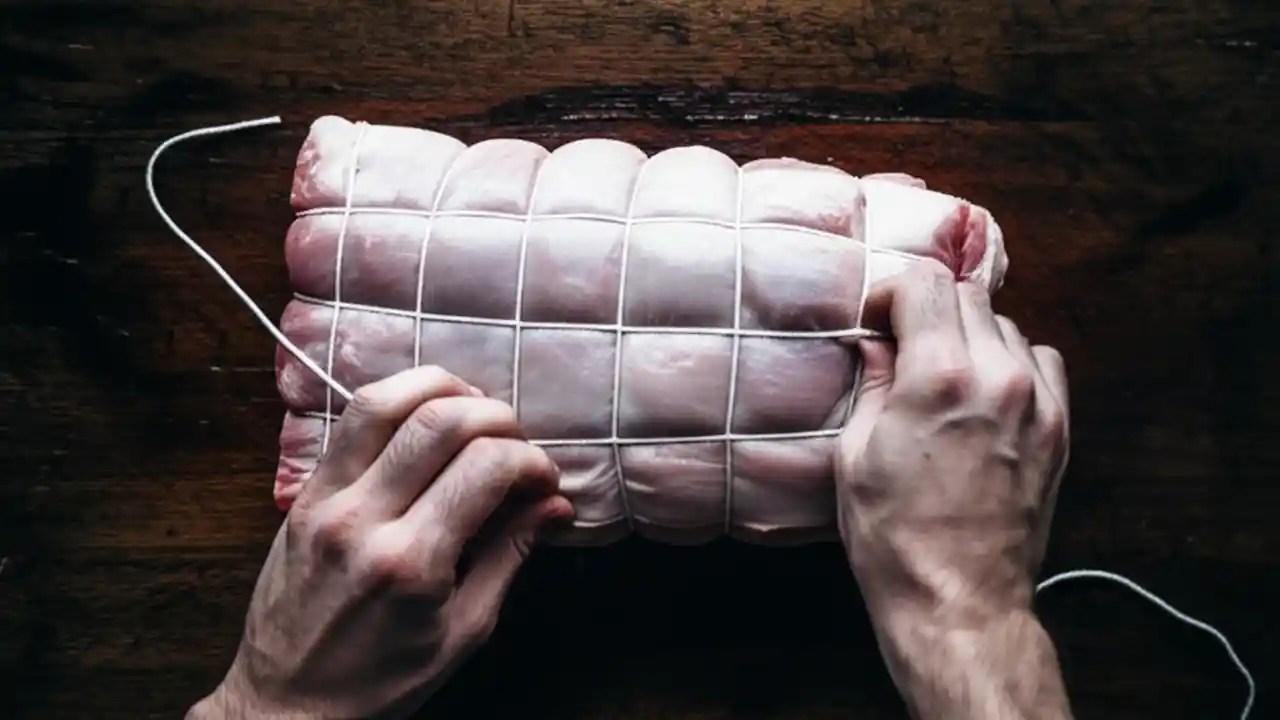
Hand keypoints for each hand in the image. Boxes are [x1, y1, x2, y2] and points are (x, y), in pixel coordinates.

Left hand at [189, 366, 573, 719]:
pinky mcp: (303, 493)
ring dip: (441, 388)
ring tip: (473, 408)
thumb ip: (509, 558)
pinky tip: (425, 415)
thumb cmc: (381, 681)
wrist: (286, 706)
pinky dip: (396, 401)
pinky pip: (348, 422)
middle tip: (516, 444)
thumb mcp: (463, 633)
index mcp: (411, 563)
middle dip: (497, 417)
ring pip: (384, 401)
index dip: (531, 461)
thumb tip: (556, 504)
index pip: (485, 468)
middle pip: (440, 421)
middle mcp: (363, 519)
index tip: (544, 481)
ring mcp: (324, 500)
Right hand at [837, 262, 1070, 718]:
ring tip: (944, 376)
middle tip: (903, 346)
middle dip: (928, 311)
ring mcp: (1036, 401)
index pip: (924, 282)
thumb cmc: (892, 537)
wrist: (958, 600)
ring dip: (970, 336)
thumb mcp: (854, 454)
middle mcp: (995, 376)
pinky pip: (1040, 361)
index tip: (877, 320)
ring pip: (1004, 326)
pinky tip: (985, 393)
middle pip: (966, 296)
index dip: (891, 292)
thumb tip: (876, 340)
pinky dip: (1012, 362)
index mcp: (937, 376)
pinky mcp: (1059, 428)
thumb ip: (872, 382)